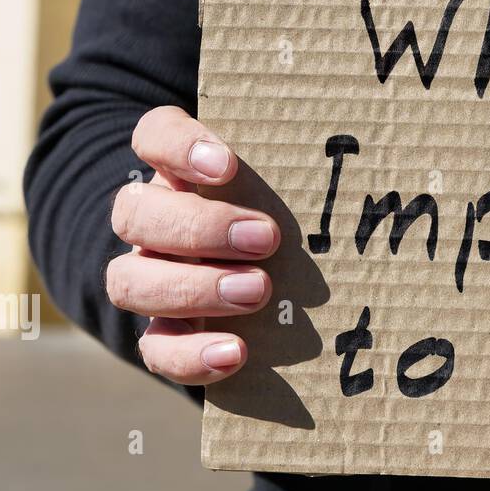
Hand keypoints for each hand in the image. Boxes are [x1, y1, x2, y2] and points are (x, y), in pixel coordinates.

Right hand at [108, 106, 278, 383]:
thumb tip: (360, 154)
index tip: (228, 164)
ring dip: (193, 288)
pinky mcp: (161, 331)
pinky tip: (235, 352)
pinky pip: (155, 348)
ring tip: (257, 291)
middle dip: (200, 227)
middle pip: (135, 212)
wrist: (271, 274)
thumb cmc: (283, 210)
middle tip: (267, 238)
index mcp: (178, 169)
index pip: (154, 136)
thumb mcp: (287, 181)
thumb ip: (301, 166)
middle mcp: (152, 219)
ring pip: (129, 280)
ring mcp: (148, 275)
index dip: (180, 147)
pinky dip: (191, 354)